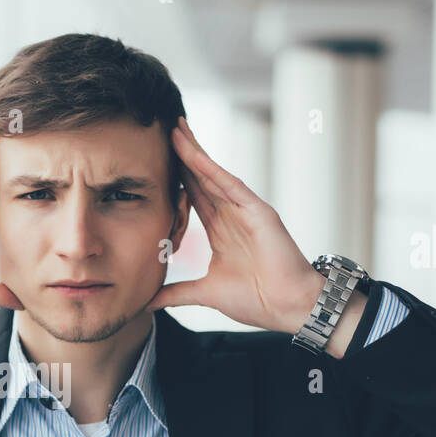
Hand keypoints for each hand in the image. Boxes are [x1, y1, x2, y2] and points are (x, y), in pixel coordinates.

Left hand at [145, 116, 326, 334]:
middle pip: (201, 177)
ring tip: (176, 129)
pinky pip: (230, 185)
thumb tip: (147, 301)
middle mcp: (231, 215)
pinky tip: (193, 154)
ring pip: (213, 174)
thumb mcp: (205, 293)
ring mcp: (245, 210)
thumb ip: (176, 293)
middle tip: (164, 129)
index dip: (176, 177)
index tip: (154, 160)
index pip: (193, 196)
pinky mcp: (257, 211)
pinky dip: (211, 169)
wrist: (287, 307)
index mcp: (221, 230)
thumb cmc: (256, 299)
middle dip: (183, 153)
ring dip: (194, 152)